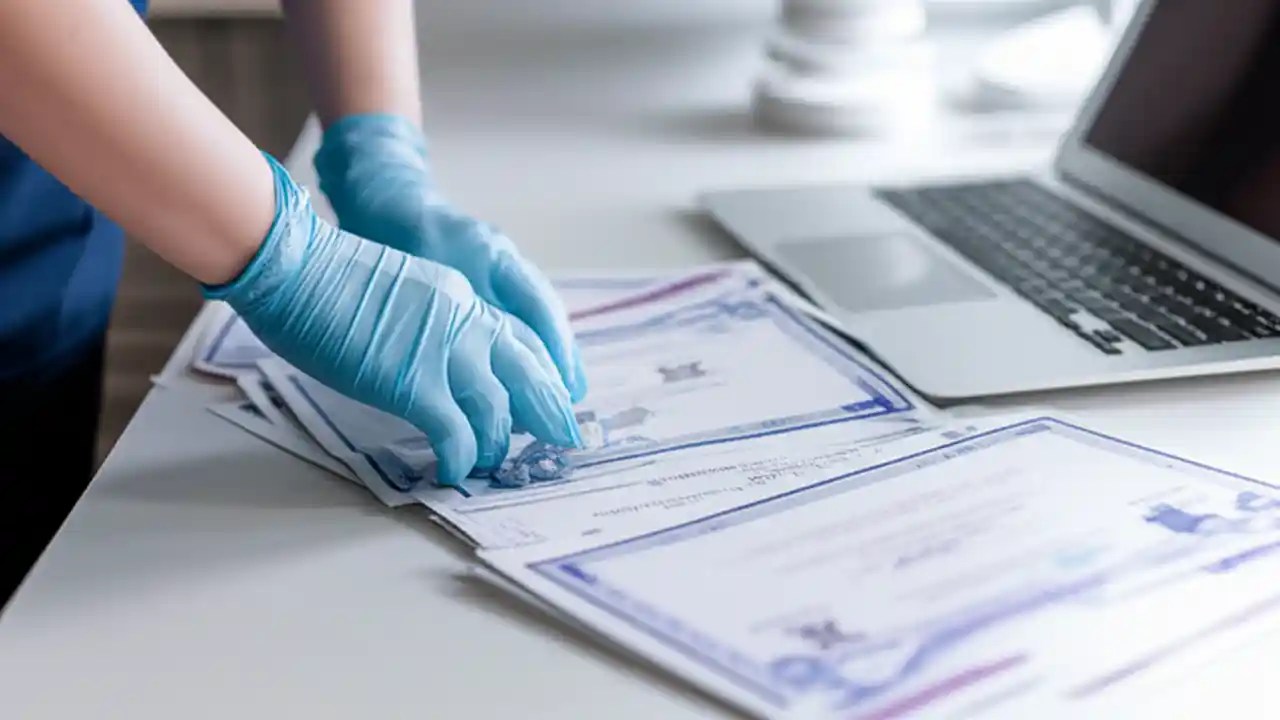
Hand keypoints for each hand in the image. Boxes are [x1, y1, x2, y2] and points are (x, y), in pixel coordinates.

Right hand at [205, 154, 582, 486]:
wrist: (295, 263)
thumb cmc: (325, 278)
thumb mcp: (400, 292)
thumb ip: (428, 323)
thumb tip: (429, 360)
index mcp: (462, 299)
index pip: (523, 340)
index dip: (543, 374)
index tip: (555, 400)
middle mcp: (465, 323)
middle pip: (530, 374)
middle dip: (549, 413)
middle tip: (560, 442)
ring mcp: (443, 353)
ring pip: (497, 411)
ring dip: (495, 445)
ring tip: (487, 464)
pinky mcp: (415, 384)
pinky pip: (456, 435)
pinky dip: (460, 458)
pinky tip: (452, 471)